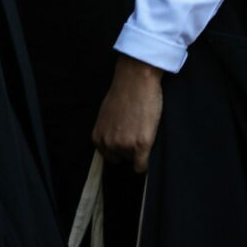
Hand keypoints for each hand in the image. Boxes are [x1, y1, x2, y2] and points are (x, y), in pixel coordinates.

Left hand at [92, 55, 164, 172]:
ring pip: (133, 160)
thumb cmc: (122, 93)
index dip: (119, 148)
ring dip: (139, 151)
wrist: (135, 80)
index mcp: (98, 136)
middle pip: (121, 158)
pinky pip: (141, 166)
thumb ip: (107, 130)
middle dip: (129, 149)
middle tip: (136, 132)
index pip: (108, 156)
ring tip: (143, 130)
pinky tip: (148, 149)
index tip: (126, 141)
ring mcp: (124, 145)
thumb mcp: (106, 114)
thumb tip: (113, 141)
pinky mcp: (141, 144)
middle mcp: (108, 143)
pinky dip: (145, 163)